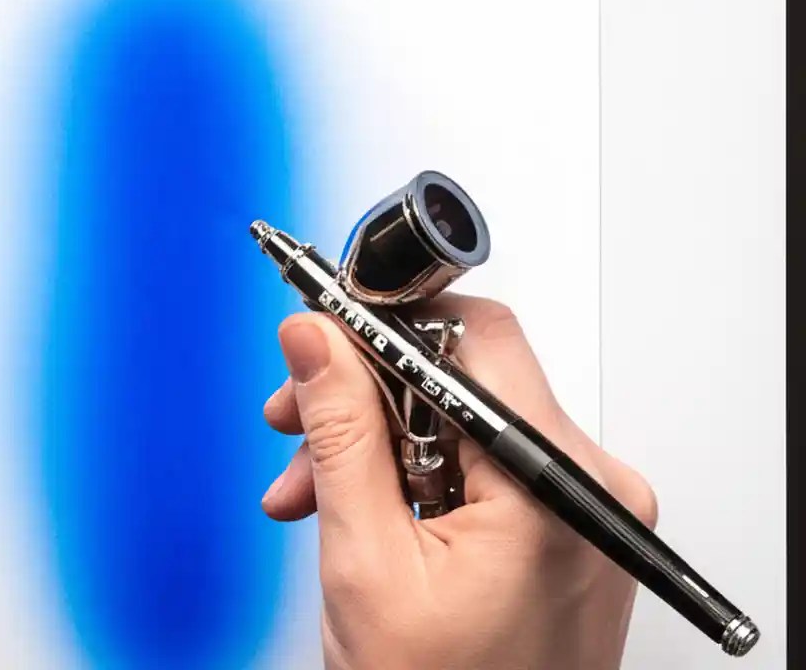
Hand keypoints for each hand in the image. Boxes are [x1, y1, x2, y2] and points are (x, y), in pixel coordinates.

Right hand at [262, 296, 657, 669]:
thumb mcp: (365, 560)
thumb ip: (342, 433)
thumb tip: (316, 339)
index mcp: (554, 489)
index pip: (473, 340)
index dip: (384, 324)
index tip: (319, 329)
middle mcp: (589, 488)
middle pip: (463, 378)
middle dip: (363, 396)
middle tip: (295, 421)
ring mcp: (581, 510)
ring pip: (460, 421)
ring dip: (376, 443)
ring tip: (312, 494)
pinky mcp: (563, 528)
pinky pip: (478, 465)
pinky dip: (413, 477)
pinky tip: (360, 509)